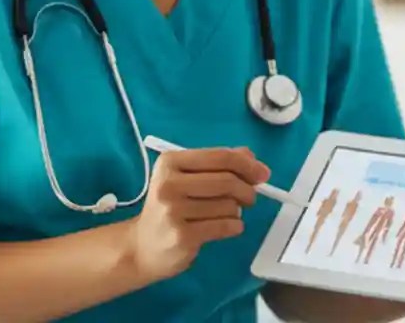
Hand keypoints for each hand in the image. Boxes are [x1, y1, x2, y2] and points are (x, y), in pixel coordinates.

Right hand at [128, 147, 268, 282]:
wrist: (142, 247)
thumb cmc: (170, 207)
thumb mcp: (187, 178)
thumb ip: (217, 164)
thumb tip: (251, 158)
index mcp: (170, 162)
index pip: (220, 157)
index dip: (247, 164)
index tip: (263, 173)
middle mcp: (169, 184)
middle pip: (227, 181)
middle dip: (247, 190)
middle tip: (249, 198)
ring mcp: (174, 211)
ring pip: (229, 205)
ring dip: (236, 211)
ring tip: (225, 214)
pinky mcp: (183, 236)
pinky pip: (225, 226)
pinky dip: (234, 226)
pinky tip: (225, 226)